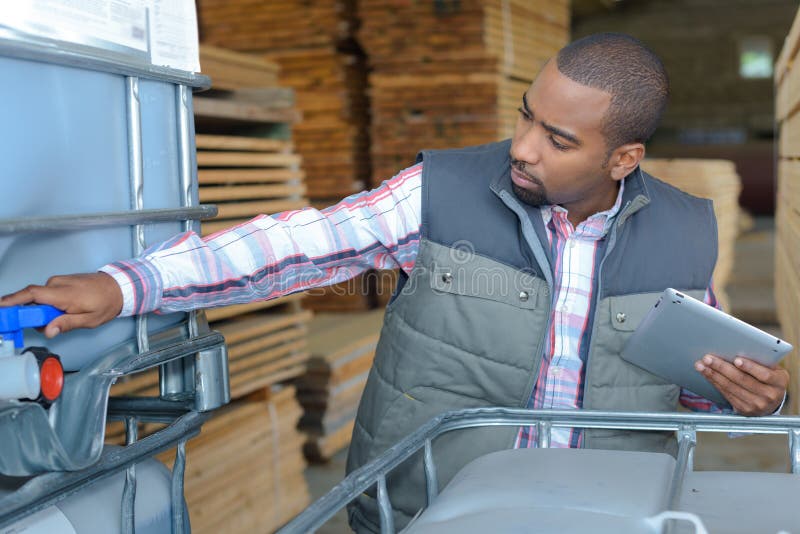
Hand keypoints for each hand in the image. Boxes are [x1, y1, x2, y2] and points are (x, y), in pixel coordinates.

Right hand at [0, 273, 122, 337]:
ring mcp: (58, 281)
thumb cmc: (106, 303)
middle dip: (31, 315)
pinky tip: (61, 312)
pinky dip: (47, 305)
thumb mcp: (89, 320)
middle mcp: (57, 284)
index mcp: (64, 293)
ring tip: (61, 318)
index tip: (0, 308)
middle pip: (32, 300)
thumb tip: (48, 330)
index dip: (12, 300)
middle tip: (45, 326)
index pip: (31, 294)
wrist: (118, 287)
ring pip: (39, 299)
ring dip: (42, 311)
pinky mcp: (59, 282)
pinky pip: (45, 294)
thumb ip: (66, 324)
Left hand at [695, 354, 787, 415]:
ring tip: (701, 365)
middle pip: (742, 380)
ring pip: (730, 387)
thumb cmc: (769, 379)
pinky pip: (726, 394)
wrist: (771, 402)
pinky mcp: (744, 410)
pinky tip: (707, 374)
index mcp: (779, 382)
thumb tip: (736, 348)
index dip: (750, 367)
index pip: (764, 374)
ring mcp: (756, 404)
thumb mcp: (773, 370)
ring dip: (713, 375)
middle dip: (722, 367)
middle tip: (708, 358)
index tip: (736, 359)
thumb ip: (760, 362)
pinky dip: (714, 382)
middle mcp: (770, 395)